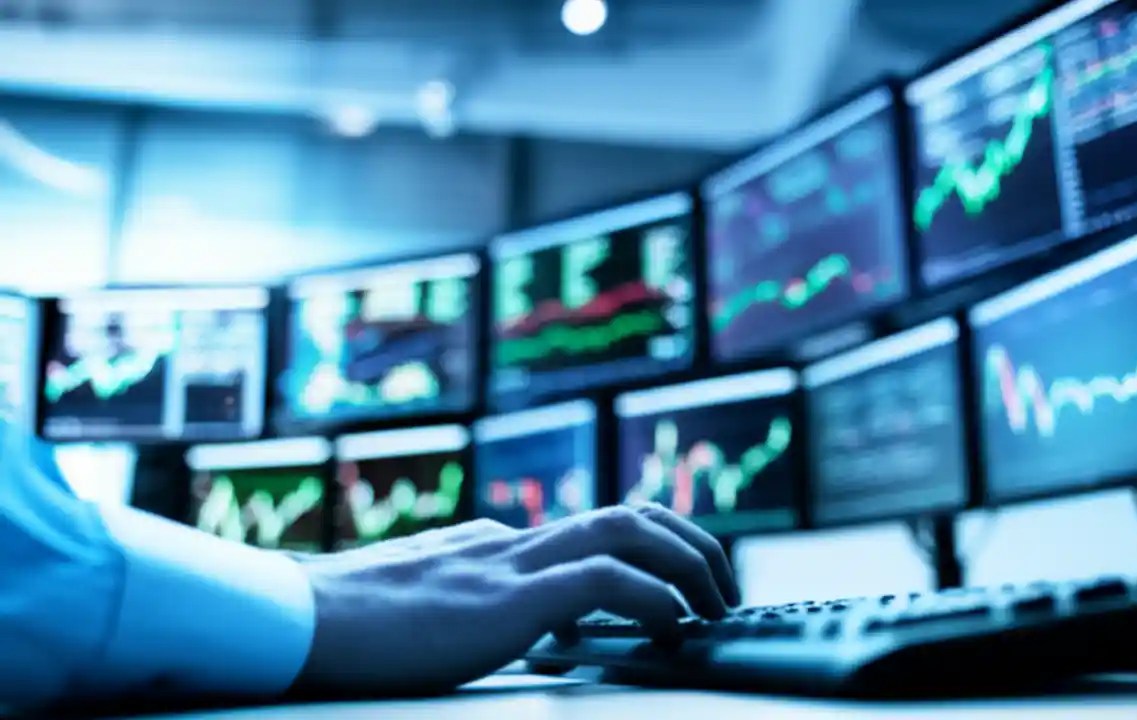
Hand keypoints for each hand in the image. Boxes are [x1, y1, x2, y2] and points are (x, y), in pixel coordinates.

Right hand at [294, 505, 738, 696]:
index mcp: (493, 544)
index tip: (675, 586)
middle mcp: (510, 540)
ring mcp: (509, 562)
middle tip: (720, 587)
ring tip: (715, 605)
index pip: (591, 529)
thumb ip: (468, 597)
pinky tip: (673, 626)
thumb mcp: (420, 603)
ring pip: (629, 531)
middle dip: (688, 542)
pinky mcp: (506, 596)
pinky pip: (605, 580)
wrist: (292, 619)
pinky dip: (653, 597)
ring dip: (687, 562)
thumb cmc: (342, 623)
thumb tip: (513, 615)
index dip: (647, 551)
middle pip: (627, 514)